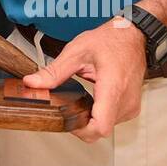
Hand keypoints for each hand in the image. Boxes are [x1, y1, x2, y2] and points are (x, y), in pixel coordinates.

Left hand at [20, 16, 146, 142]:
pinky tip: (91, 99)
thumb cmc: (110, 40)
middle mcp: (125, 101)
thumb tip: (32, 83)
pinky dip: (99, 114)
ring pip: (106, 127)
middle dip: (80, 123)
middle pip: (100, 129)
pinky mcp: (132, 108)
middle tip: (66, 108)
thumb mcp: (77, 51)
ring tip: (80, 99)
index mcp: (113, 87)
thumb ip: (54, 71)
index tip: (66, 120)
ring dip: (90, 119)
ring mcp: (131, 106)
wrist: (133, 36)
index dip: (80, 130)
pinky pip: (112, 120)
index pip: (100, 126)